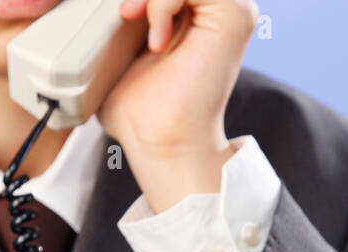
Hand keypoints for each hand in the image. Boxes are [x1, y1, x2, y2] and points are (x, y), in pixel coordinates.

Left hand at [99, 0, 259, 210]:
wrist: (159, 141)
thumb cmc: (137, 105)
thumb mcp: (113, 37)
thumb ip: (113, 8)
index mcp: (192, 5)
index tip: (119, 10)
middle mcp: (216, 3)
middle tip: (122, 12)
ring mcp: (229, 6)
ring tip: (130, 18)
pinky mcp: (234, 15)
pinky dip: (161, 0)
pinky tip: (154, 34)